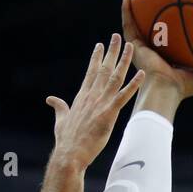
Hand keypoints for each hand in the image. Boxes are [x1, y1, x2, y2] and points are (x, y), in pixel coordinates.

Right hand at [46, 34, 144, 170]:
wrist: (69, 154)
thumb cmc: (66, 140)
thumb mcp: (61, 120)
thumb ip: (59, 107)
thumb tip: (50, 99)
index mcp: (82, 97)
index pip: (90, 72)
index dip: (96, 58)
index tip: (100, 45)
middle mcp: (92, 96)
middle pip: (103, 69)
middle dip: (111, 52)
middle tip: (116, 37)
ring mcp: (100, 103)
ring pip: (115, 77)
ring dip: (124, 61)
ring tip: (131, 47)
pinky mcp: (108, 114)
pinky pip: (124, 96)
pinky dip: (133, 84)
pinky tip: (141, 74)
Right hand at [122, 0, 192, 101]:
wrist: (164, 90)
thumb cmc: (183, 88)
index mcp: (169, 56)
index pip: (170, 37)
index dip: (171, 24)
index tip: (175, 8)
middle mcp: (155, 49)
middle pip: (153, 26)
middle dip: (152, 11)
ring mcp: (143, 47)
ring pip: (137, 23)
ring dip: (134, 7)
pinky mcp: (135, 45)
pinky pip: (128, 25)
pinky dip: (126, 11)